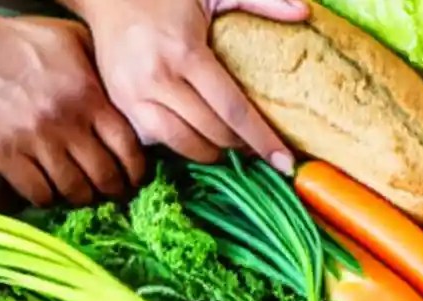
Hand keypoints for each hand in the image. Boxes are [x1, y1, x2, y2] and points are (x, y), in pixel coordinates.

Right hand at [0, 0, 143, 205]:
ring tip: (82, 194)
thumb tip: (126, 99)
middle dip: (113, 190)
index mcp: (88, 97)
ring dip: (81, 197)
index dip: (136, 170)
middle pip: (103, 175)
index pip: (128, 149)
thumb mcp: (71, 42)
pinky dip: (47, 198)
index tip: (134, 178)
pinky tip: (50, 190)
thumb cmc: (18, 42)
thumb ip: (100, 71)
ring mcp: (32, 141)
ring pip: (72, 189)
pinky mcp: (2, 154)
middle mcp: (64, 122)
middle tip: (111, 192)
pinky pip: (36, 192)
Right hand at [72, 0, 306, 170]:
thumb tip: (303, 13)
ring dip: (210, 152)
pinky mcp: (119, 105)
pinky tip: (194, 137)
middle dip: (239, 146)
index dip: (261, 139)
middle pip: (211, 134)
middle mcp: (157, 79)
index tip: (284, 162)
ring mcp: (133, 95)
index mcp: (185, 53)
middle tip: (254, 145)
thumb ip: (260, 0)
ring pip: (182, 145)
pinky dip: (179, 145)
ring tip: (225, 144)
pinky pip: (155, 140)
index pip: (233, 110)